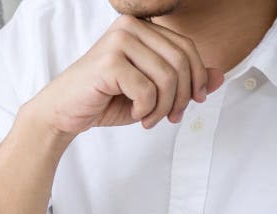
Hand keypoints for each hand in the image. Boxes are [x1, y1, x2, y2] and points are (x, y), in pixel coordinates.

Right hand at [28, 15, 224, 136]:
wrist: (61, 114)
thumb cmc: (101, 100)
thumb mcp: (150, 91)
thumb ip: (184, 81)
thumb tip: (218, 77)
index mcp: (140, 27)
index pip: (186, 48)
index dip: (197, 79)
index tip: (192, 103)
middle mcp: (129, 28)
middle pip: (180, 61)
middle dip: (182, 96)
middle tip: (171, 117)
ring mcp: (118, 42)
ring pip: (167, 77)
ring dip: (164, 107)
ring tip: (150, 119)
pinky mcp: (108, 63)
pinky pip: (147, 90)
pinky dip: (146, 110)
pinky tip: (134, 116)